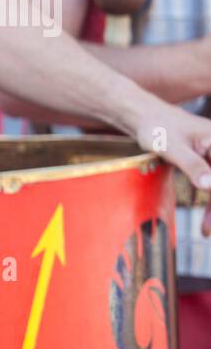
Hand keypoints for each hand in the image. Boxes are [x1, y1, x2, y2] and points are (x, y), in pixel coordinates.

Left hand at [131, 103, 210, 235]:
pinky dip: (210, 203)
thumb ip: (192, 164)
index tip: (210, 220)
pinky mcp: (209, 162)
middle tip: (206, 230)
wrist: (145, 117)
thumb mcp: (172, 147)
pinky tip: (206, 222)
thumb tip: (209, 185)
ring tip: (205, 231)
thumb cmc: (156, 127)